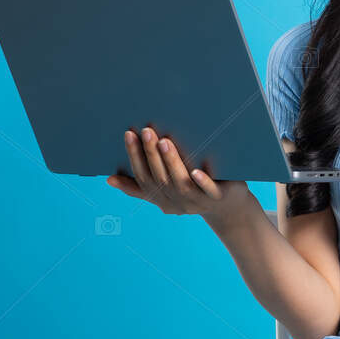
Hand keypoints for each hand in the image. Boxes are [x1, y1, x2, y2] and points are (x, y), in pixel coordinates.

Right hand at [107, 128, 249, 221]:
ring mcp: (197, 202)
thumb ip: (140, 186)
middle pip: (160, 179)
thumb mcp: (166, 190)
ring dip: (171, 163)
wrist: (230, 208)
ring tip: (165, 142)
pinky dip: (201, 182)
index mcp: (162, 199)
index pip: (143, 177)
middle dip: (151, 154)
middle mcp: (177, 203)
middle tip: (147, 131)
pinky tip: (195, 172)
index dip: (134, 156)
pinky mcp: (218, 198)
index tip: (129, 134)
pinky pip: (208, 191)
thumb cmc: (195, 191)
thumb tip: (109, 179)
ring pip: (180, 184)